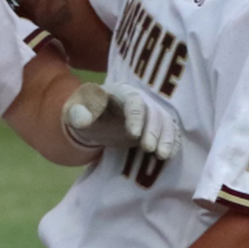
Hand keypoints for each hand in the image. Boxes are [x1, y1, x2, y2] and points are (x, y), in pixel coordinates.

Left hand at [63, 82, 180, 157]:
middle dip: (153, 130)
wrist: (95, 119)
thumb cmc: (84, 113)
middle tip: (148, 148)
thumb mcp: (76, 112)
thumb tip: (83, 119)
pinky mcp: (155, 125)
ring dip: (166, 138)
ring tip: (162, 155)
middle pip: (153, 111)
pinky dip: (171, 141)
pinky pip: (169, 130)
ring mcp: (150, 112)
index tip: (134, 135)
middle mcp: (140, 99)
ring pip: (165, 121)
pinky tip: (169, 156)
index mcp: (121, 91)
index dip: (136, 116)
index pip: (133, 100)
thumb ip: (78, 114)